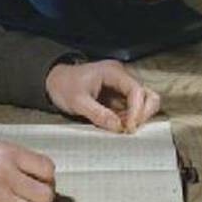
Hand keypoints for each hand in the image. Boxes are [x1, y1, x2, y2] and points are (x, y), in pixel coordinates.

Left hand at [46, 59, 161, 132]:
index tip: (129, 126)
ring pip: (143, 102)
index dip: (137, 109)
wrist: (54, 81)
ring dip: (138, 117)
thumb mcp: (77, 101)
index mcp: (113, 72)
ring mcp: (121, 88)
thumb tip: (117, 127)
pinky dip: (129, 119)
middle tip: (131, 129)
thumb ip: (97, 113)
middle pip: (147, 94)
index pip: (136, 90)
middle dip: (144, 113)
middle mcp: (122, 78)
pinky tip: (119, 127)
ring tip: (124, 129)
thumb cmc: (64, 86)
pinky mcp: (118, 98)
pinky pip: (132, 109)